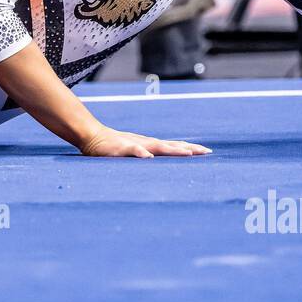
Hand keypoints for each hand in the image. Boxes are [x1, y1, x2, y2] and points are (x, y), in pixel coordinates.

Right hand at [78, 125, 210, 157]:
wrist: (93, 136)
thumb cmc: (114, 146)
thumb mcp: (134, 152)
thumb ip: (147, 156)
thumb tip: (159, 165)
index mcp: (151, 145)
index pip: (175, 146)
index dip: (191, 148)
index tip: (208, 151)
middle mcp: (147, 143)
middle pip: (172, 145)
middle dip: (189, 149)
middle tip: (206, 152)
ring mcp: (135, 144)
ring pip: (157, 146)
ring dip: (172, 150)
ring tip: (187, 153)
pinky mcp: (121, 148)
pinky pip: (132, 150)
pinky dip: (141, 153)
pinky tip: (148, 157)